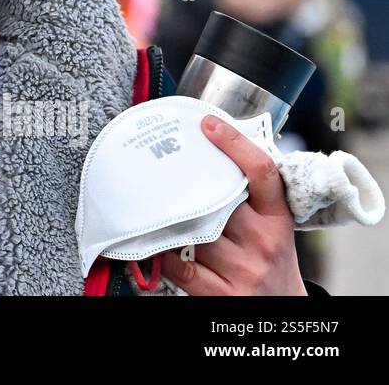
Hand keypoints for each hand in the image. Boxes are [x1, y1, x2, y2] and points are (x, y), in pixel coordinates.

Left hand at [159, 114, 306, 294]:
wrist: (280, 312)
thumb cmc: (269, 261)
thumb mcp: (272, 227)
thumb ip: (248, 198)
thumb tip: (209, 153)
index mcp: (277, 219)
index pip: (261, 173)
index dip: (235, 144)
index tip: (208, 124)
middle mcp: (263, 242)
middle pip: (215, 200)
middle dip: (188, 190)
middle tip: (162, 172)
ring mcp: (243, 269)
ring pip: (192, 232)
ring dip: (170, 222)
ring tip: (156, 210)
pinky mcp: (220, 294)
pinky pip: (177, 265)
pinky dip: (161, 253)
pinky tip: (155, 245)